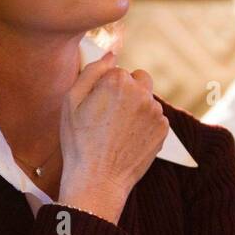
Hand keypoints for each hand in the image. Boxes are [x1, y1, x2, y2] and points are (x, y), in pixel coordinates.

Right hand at [59, 51, 168, 223]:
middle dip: (127, 90)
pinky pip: (155, 118)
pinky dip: (144, 125)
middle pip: (138, 79)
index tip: (96, 105)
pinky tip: (128, 139)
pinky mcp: (163, 130)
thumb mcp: (71, 102)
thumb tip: (111, 54)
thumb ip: (91, 71)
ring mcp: (155, 112)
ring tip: (117, 131)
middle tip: (109, 115)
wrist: (98, 179)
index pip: (116, 71)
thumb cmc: (79, 142)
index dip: (104, 87)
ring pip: (147, 99)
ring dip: (136, 108)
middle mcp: (141, 93)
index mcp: (117, 82)